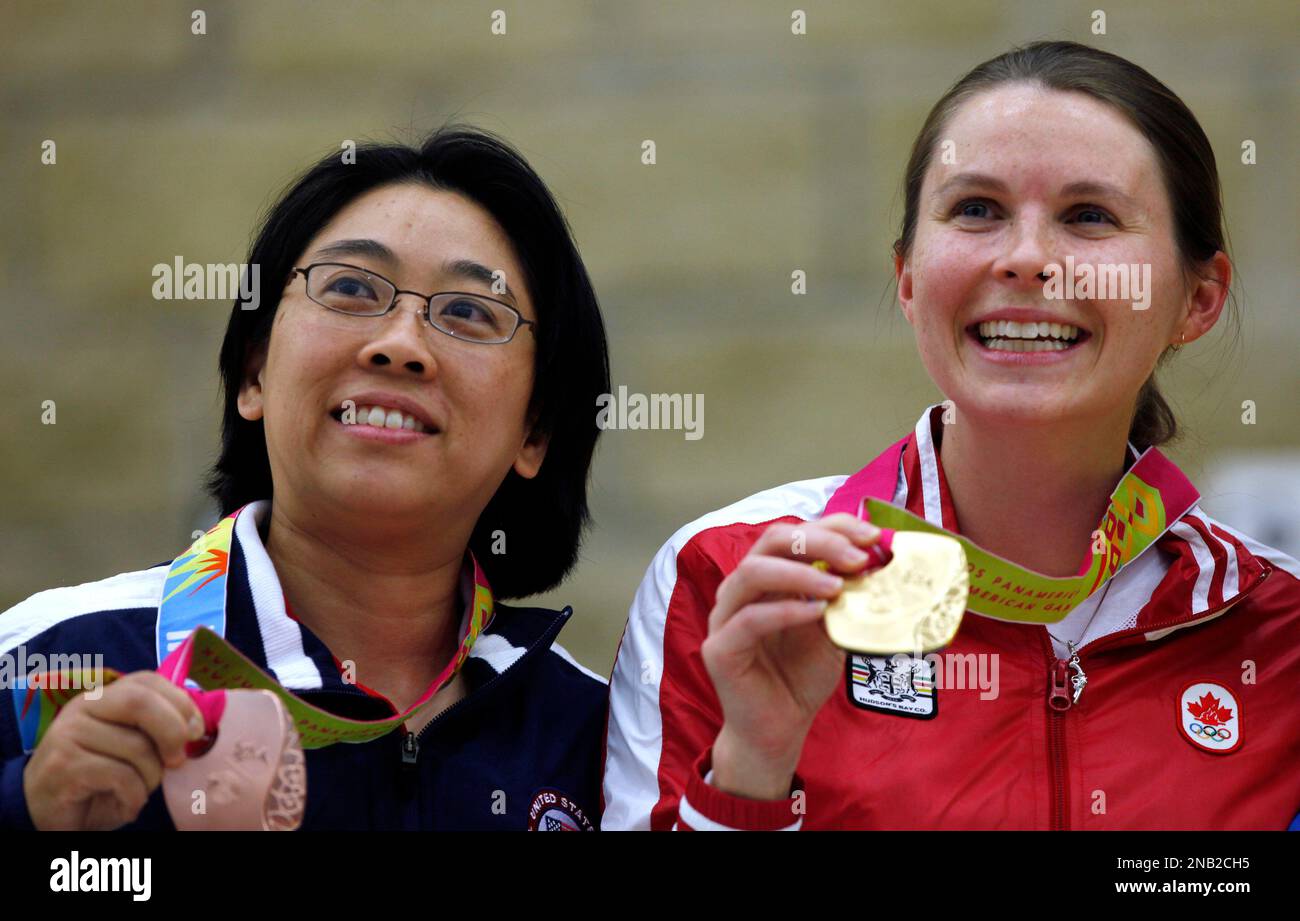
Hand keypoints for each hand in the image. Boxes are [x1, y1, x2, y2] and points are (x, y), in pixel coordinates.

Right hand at [23, 671, 204, 829]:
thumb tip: (196, 726)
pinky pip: (121, 776)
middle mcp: (83, 707)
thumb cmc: (99, 778)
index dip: (180, 703)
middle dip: (172, 732)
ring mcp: (69, 734)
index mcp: (103, 696)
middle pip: (141, 703)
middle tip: (178, 761)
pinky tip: (126, 804)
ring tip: (140, 790)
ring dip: (152, 778)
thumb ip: (156, 729)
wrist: (48, 812)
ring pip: (136, 748)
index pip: (148, 681)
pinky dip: (135, 796)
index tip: (196, 732)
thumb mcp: (131, 747)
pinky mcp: (64, 765)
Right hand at [702, 513, 881, 799]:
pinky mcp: (719, 648)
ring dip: (800, 573)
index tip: (874, 538)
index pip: (796, 533)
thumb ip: (846, 598)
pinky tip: (817, 613)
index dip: (834, 527)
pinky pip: (749, 619)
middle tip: (858, 557)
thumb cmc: (801, 675)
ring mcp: (725, 616)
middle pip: (771, 541)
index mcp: (769, 577)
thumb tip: (879, 565)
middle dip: (819, 542)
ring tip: (838, 586)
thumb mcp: (834, 628)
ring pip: (753, 572)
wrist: (779, 730)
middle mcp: (742, 588)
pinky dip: (786, 611)